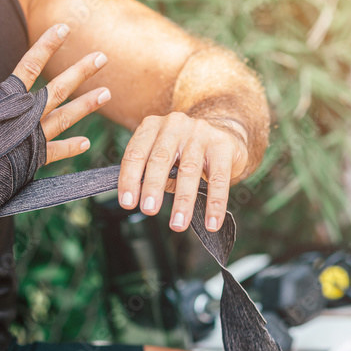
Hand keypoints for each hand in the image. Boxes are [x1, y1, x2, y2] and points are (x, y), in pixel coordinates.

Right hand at [0, 23, 110, 164]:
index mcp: (4, 102)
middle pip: (59, 88)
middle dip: (81, 71)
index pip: (30, 65)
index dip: (47, 45)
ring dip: (87, 105)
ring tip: (107, 93)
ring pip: (66, 117)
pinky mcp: (31, 162)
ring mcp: (31, 141)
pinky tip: (86, 143)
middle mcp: (24, 119)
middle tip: (103, 56)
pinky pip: (57, 152)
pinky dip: (71, 147)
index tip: (64, 28)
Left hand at [118, 113, 248, 232]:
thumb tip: (146, 199)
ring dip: (183, 201)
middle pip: (160, 159)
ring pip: (189, 170)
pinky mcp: (222, 144)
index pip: (136, 153)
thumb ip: (153, 173)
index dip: (129, 179)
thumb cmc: (184, 150)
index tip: (127, 203)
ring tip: (178, 224)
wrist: (223, 132)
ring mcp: (199, 132)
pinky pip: (219, 179)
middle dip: (153, 187)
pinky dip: (215, 204)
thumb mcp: (164, 155)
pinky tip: (212, 223)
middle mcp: (174, 125)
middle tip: (148, 210)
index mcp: (152, 126)